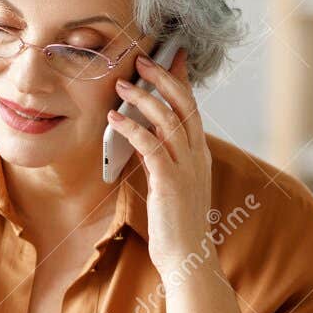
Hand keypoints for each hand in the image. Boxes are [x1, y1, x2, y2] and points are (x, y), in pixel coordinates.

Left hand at [106, 48, 214, 273]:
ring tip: (122, 85)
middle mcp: (196, 155)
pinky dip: (131, 129)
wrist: (187, 256)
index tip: (170, 56)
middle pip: (183, 104)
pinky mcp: (169, 181)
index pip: (192, 107)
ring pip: (168, 120)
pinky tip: (113, 120)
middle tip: (142, 59)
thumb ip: (160, 158)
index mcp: (199, 153)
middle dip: (163, 78)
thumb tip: (142, 136)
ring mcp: (185, 167)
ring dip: (143, 98)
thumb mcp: (169, 184)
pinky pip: (150, 145)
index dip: (181, 79)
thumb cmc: (176, 224)